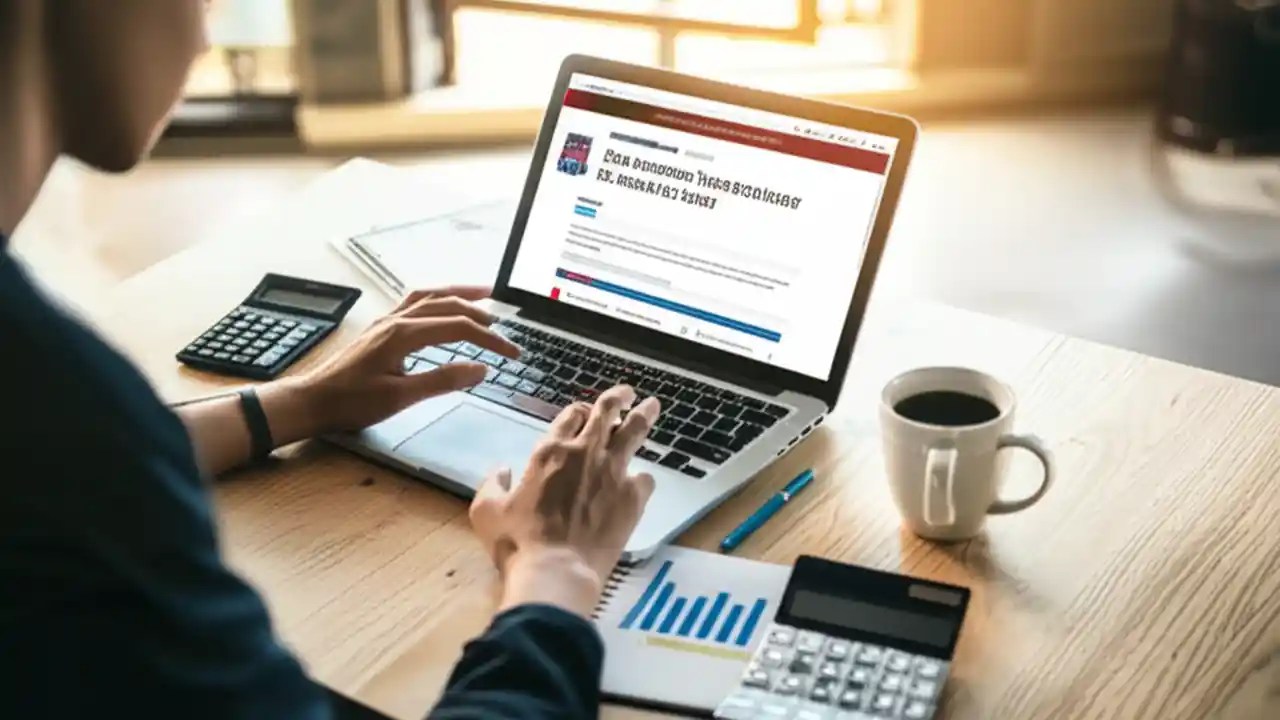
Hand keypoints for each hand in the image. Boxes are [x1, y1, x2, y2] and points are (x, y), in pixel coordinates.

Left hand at [259, 286, 519, 440]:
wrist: (312, 401)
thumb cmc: (352, 402)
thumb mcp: (401, 397)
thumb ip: (443, 380)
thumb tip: (480, 369)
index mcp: (403, 335)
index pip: (458, 328)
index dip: (489, 339)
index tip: (511, 353)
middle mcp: (395, 320)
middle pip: (447, 305)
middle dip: (480, 314)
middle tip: (505, 328)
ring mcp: (386, 321)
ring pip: (429, 296)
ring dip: (458, 294)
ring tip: (483, 296)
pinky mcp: (380, 328)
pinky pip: (413, 302)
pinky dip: (436, 299)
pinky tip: (442, 305)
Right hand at [469, 385, 659, 616]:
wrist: (557, 570)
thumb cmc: (517, 541)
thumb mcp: (487, 510)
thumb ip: (493, 484)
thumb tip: (502, 469)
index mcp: (550, 450)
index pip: (571, 414)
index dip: (579, 410)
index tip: (585, 411)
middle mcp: (585, 452)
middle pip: (607, 411)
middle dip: (618, 397)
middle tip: (628, 392)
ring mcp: (613, 472)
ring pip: (634, 431)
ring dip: (643, 415)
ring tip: (652, 405)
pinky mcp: (633, 496)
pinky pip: (646, 477)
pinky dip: (643, 477)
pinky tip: (642, 481)